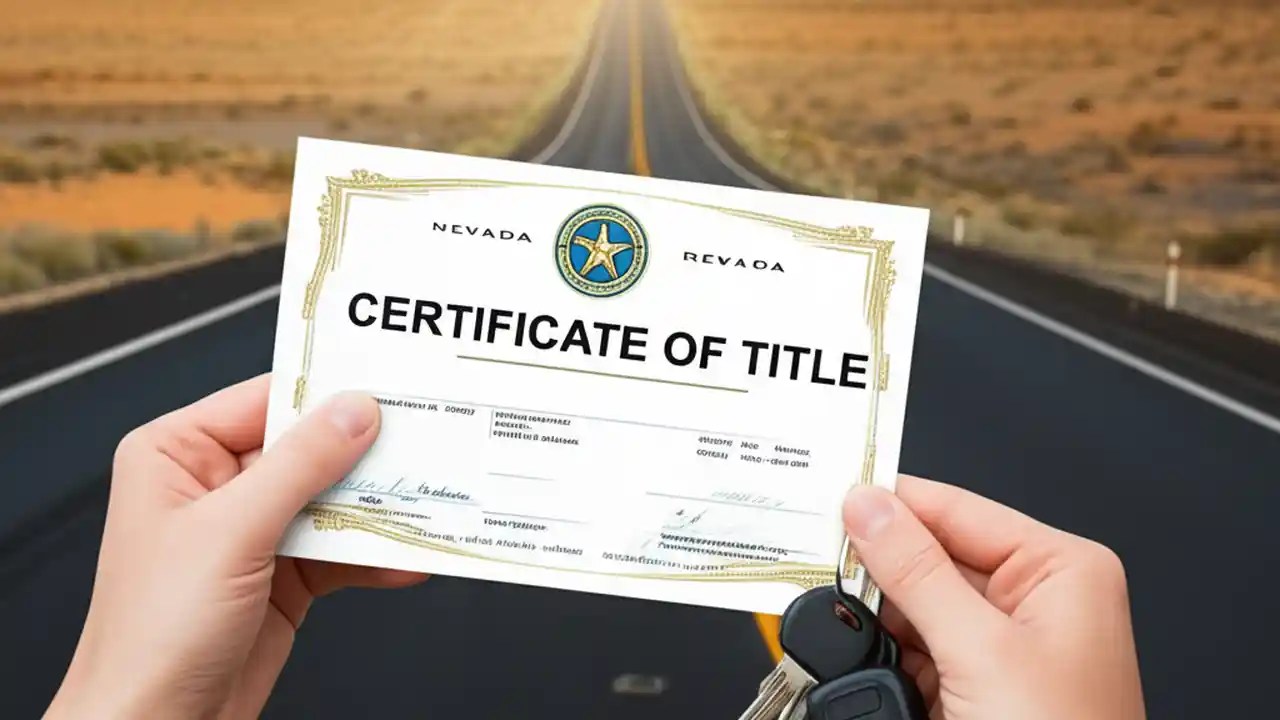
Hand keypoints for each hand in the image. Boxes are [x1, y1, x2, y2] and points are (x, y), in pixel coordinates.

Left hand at [47, 375, 427, 718]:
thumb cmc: (151, 635)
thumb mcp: (230, 532)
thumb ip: (299, 466)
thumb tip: (354, 412)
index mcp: (176, 453)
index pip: (265, 399)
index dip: (326, 392)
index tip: (387, 385)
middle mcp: (214, 485)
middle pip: (308, 449)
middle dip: (364, 454)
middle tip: (422, 441)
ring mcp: (251, 533)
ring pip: (331, 500)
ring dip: (378, 506)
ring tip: (427, 499)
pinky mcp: (282, 576)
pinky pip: (340, 550)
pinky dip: (375, 554)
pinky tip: (408, 555)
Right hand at [843, 476, 1144, 719]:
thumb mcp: (978, 650)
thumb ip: (915, 572)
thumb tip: (869, 509)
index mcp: (1062, 570)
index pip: (959, 508)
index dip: (892, 501)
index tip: (830, 491)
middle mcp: (1039, 598)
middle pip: (933, 553)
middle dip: (878, 564)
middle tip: (818, 555)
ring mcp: (1006, 644)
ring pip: (918, 602)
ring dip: (877, 613)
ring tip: (839, 616)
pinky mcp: (978, 683)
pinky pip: (919, 645)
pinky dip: (887, 652)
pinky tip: (865, 655)